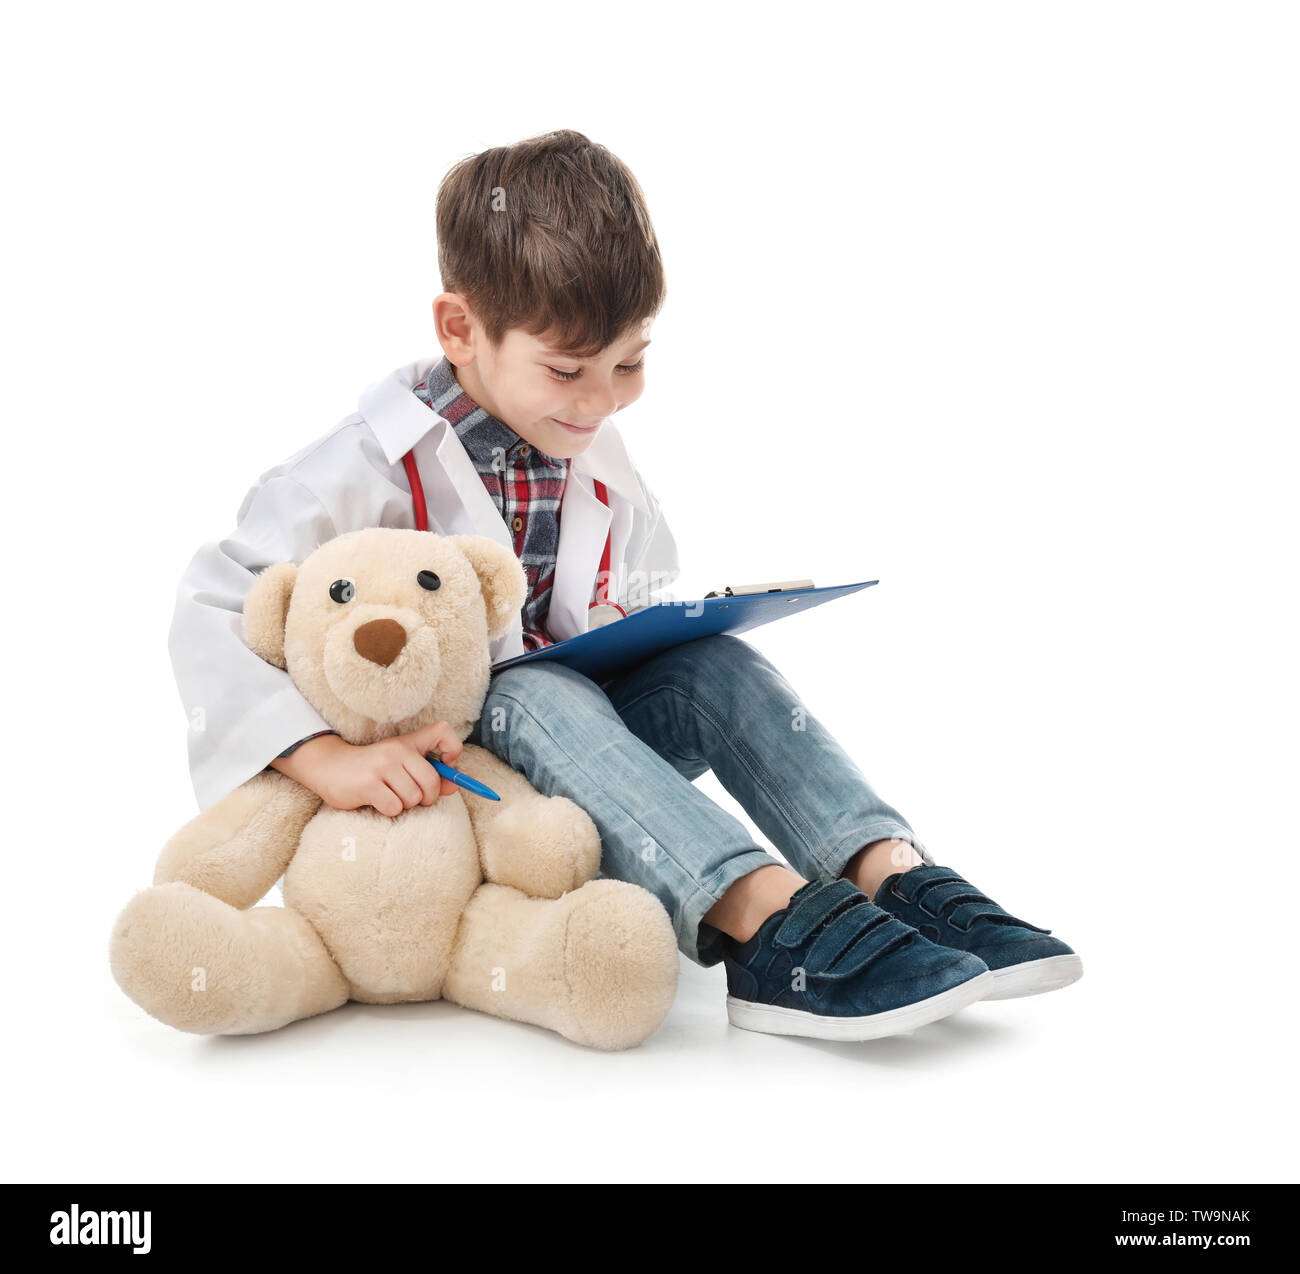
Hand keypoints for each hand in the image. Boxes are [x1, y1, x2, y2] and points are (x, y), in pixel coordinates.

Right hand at [271, 722, 463, 816]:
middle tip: (413, 797)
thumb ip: (428, 773)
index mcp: (407, 743)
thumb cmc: (370, 769)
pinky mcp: (368, 785)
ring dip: (405, 805)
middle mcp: (396, 751)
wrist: (328, 766)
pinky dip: (389, 811)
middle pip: (432, 781)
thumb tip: (453, 786)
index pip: (443, 732)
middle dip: (427, 797)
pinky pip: (394, 807)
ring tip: (390, 796)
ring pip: (413, 798)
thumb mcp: (399, 764)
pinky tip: (378, 802)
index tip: (446, 764)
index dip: (453, 749)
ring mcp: (381, 767)